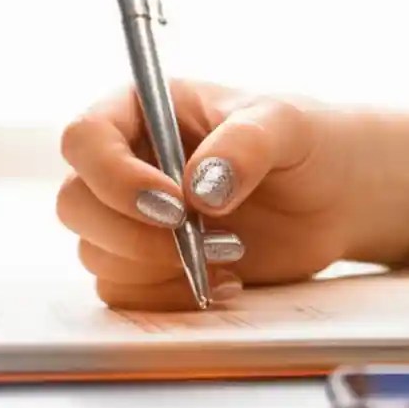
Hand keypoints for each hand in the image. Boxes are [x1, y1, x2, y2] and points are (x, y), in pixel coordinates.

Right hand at [57, 81, 360, 308]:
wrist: (332, 198)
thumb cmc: (304, 142)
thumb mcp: (286, 125)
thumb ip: (245, 144)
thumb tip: (201, 188)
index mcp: (141, 110)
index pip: (85, 138)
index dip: (115, 176)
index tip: (173, 205)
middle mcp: (124, 163)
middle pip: (75, 204)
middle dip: (131, 232)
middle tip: (196, 237)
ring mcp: (131, 219)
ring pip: (96, 254)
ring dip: (158, 267)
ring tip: (231, 254)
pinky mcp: (148, 266)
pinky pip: (126, 293)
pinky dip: (171, 297)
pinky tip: (227, 282)